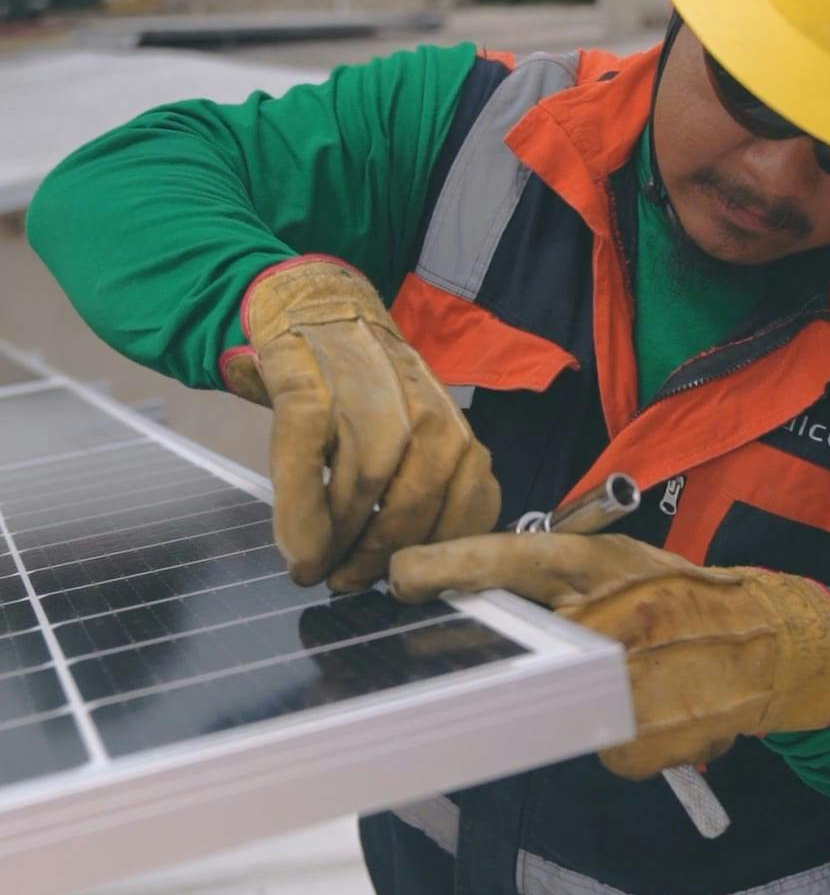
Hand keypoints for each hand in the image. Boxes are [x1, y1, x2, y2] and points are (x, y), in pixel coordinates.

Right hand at [223, 260, 500, 588]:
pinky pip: (306, 460)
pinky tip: (295, 548)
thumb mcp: (413, 432)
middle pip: (414, 502)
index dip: (438, 553)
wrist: (313, 308)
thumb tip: (422, 571)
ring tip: (318, 568)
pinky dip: (299, 514)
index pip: (469, 503)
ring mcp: (363, 394)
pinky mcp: (307, 386)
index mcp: (451, 426)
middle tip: (348, 583)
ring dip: (339, 542)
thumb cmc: (363, 391)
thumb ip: (427, 487)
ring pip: (363, 484)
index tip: (408, 586)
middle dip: (379, 556)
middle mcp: (419, 408)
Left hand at [390, 532, 829, 778]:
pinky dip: (620, 734)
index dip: (445, 567)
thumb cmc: (685, 595)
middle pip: (522, 652)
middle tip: (564, 656)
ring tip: (636, 675)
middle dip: (522, 663)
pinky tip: (656, 705)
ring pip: (559, 708)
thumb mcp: (623, 563)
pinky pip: (602, 747)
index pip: (504, 561)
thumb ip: (556, 577)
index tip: (398, 579)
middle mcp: (609, 619)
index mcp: (599, 568)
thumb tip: (469, 593)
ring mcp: (626, 683)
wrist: (770, 640)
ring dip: (584, 702)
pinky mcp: (640, 738)